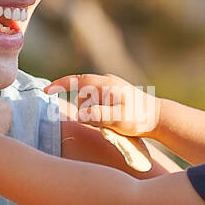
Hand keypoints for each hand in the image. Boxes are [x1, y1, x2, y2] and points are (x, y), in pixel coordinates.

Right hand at [44, 73, 160, 137]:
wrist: (158, 117)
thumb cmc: (139, 119)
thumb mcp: (119, 120)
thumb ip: (99, 116)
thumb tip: (79, 114)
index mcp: (106, 84)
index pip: (77, 81)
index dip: (60, 85)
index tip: (46, 91)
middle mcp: (107, 81)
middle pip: (82, 94)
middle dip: (83, 109)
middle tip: (101, 123)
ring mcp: (111, 86)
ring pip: (89, 99)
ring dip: (92, 112)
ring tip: (110, 123)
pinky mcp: (114, 93)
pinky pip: (97, 102)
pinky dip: (98, 111)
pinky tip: (112, 120)